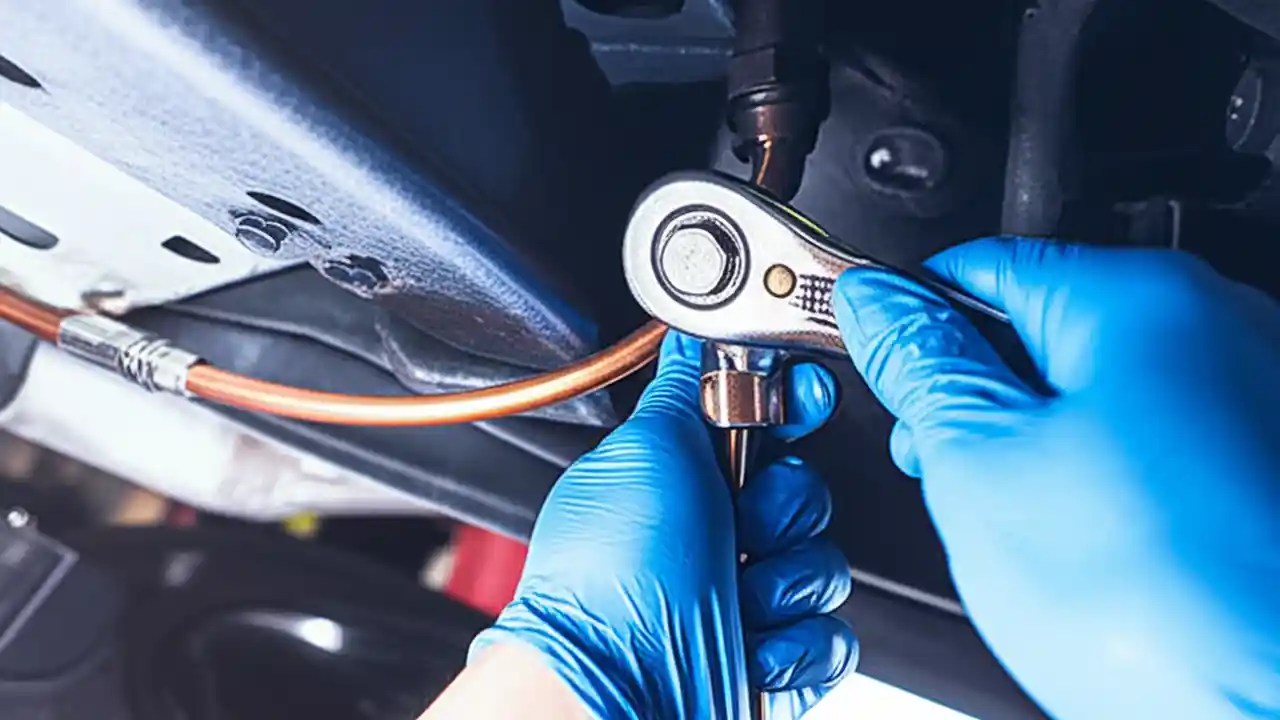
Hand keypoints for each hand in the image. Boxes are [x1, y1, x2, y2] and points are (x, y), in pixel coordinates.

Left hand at [471, 333, 855, 718]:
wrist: (613, 694)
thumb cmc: (611, 580)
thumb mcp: (644, 453)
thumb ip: (681, 389)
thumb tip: (689, 335)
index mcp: (684, 479)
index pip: (764, 424)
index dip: (792, 408)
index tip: (801, 402)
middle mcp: (717, 537)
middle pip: (807, 491)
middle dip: (782, 511)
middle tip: (737, 530)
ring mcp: (748, 602)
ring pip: (827, 565)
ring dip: (786, 585)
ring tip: (734, 601)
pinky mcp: (778, 664)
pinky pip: (835, 636)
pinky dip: (797, 647)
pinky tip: (753, 651)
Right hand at [835, 238, 1279, 719]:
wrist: (1274, 713)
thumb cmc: (1165, 608)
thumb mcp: (980, 462)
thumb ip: (919, 364)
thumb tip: (876, 303)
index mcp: (1142, 300)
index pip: (976, 266)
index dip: (907, 323)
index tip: (880, 369)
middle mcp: (1217, 330)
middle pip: (1034, 332)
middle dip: (969, 400)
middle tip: (949, 472)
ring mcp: (1248, 402)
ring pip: (1084, 399)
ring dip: (1027, 452)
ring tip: (1030, 531)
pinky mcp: (1254, 471)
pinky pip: (1140, 451)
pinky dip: (1094, 488)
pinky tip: (1088, 549)